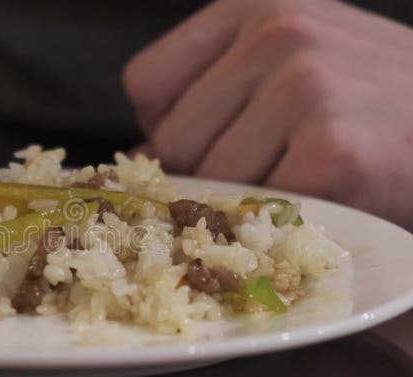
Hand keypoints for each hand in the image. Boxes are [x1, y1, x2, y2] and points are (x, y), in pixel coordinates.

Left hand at [123, 0, 412, 228]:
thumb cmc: (372, 101)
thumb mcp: (292, 62)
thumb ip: (216, 92)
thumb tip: (140, 156)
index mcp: (253, 5)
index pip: (147, 82)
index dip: (170, 125)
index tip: (215, 140)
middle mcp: (276, 32)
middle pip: (172, 139)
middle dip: (206, 171)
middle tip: (272, 166)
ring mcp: (305, 87)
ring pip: (209, 181)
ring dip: (248, 198)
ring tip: (307, 174)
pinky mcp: (331, 150)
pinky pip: (257, 207)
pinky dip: (284, 218)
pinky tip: (329, 194)